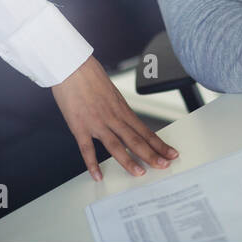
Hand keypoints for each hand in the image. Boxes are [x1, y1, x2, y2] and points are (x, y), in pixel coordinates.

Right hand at [52, 56, 179, 179]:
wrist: (71, 66)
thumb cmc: (89, 76)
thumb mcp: (111, 92)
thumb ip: (117, 109)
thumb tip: (124, 120)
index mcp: (121, 109)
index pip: (145, 131)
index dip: (159, 144)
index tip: (170, 153)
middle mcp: (112, 117)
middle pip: (135, 139)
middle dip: (151, 154)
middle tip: (164, 165)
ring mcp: (96, 123)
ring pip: (116, 146)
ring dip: (129, 160)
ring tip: (140, 173)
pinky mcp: (79, 126)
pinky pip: (87, 149)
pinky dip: (92, 164)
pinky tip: (97, 175)